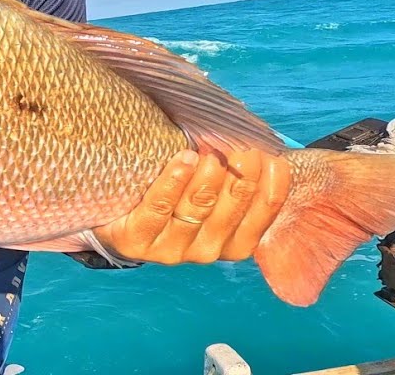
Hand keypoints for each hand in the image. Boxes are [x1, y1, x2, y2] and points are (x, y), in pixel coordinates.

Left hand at [92, 148, 290, 264]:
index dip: (271, 191)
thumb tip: (268, 144)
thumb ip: (238, 174)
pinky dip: (172, 183)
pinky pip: (158, 210)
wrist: (120, 216)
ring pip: (195, 212)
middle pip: (227, 214)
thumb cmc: (176, 193)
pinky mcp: (136, 241)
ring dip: (207, 180)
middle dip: (240, 180)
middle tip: (243, 150)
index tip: (273, 160)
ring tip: (211, 154)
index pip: (259, 219)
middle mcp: (205, 250)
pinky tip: (183, 160)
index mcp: (231, 242)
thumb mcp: (213, 188)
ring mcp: (169, 249)